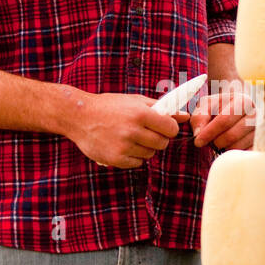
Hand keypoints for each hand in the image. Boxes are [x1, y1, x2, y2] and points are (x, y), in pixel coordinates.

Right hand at [69, 92, 187, 168]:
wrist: (79, 116)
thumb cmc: (110, 106)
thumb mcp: (135, 101)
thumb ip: (162, 108)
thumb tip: (186, 116)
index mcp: (140, 114)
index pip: (171, 128)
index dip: (169, 128)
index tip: (163, 126)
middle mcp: (133, 131)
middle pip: (163, 143)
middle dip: (159, 138)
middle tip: (146, 132)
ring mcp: (124, 146)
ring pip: (150, 154)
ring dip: (146, 147)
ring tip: (131, 137)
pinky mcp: (115, 159)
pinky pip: (137, 162)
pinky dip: (134, 156)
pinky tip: (123, 146)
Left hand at [190, 81, 256, 151]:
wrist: (238, 109)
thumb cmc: (220, 107)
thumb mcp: (207, 105)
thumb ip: (200, 116)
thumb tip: (198, 133)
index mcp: (242, 101)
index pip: (224, 121)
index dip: (209, 133)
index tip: (198, 142)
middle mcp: (255, 114)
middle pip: (232, 135)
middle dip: (216, 142)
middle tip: (210, 142)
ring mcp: (260, 129)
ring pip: (239, 146)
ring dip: (224, 148)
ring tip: (219, 142)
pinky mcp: (260, 142)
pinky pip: (246, 153)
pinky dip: (234, 154)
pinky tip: (228, 148)